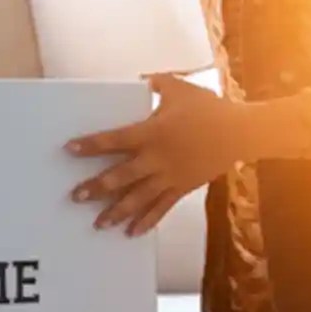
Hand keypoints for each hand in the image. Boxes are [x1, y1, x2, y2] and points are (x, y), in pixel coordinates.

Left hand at [65, 74, 260, 236]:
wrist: (240, 132)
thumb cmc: (208, 108)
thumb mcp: (178, 88)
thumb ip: (155, 82)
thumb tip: (139, 78)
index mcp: (152, 133)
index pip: (114, 140)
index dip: (91, 145)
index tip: (70, 149)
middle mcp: (157, 158)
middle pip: (121, 176)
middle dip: (96, 187)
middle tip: (75, 196)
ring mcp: (170, 177)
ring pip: (138, 198)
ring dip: (116, 211)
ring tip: (98, 223)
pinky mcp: (182, 189)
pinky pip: (161, 208)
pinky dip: (146, 222)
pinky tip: (131, 233)